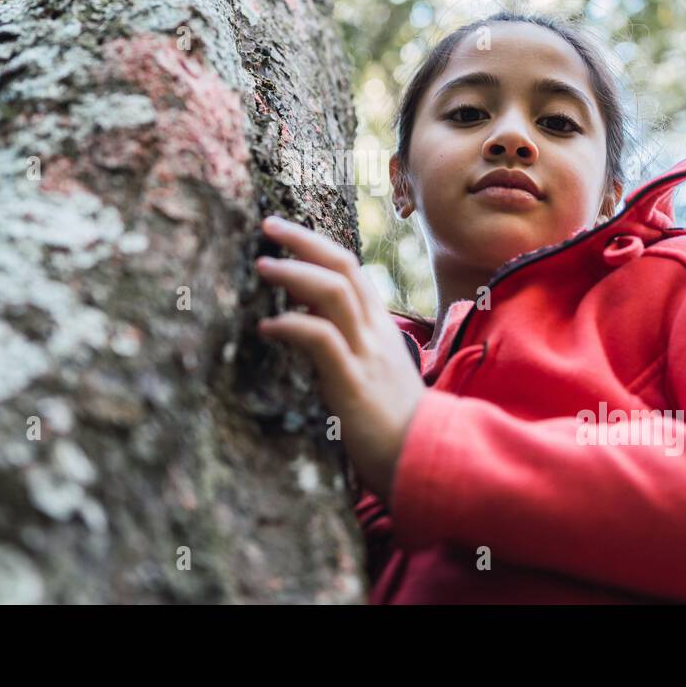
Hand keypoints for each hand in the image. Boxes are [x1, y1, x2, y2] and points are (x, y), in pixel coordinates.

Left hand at [254, 214, 425, 506]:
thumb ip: (344, 342)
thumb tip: (303, 319)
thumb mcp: (370, 371)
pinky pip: (321, 340)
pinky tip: (267, 328)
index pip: (351, 269)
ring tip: (263, 267)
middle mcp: (375, 332)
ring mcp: (366, 355)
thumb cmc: (392, 424)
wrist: (422, 462)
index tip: (285, 231)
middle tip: (268, 224)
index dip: (318, 244)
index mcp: (380, 327)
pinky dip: (291, 326)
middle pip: (342, 267)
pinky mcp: (353, 383)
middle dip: (304, 241)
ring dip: (295, 274)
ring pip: (333, 293)